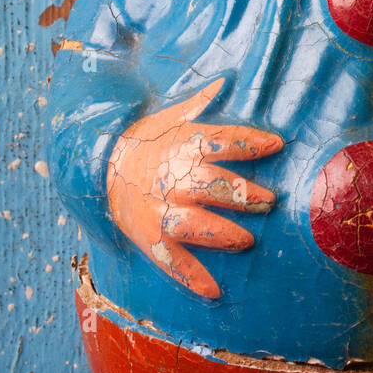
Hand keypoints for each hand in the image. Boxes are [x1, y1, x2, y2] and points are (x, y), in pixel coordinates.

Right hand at [106, 78, 282, 297]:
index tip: (277, 143)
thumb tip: (223, 80)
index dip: (251, 142)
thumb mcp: (168, 119)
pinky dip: (191, 278)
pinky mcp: (151, 236)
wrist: (96, 168)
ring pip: (197, 225)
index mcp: (184, 146)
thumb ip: (199, 104)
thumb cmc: (143, 142)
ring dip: (224, 235)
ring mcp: (162, 209)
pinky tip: (213, 292)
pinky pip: (172, 261)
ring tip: (247, 241)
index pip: (224, 141)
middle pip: (216, 186)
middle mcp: (175, 178)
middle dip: (245, 195)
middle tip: (269, 201)